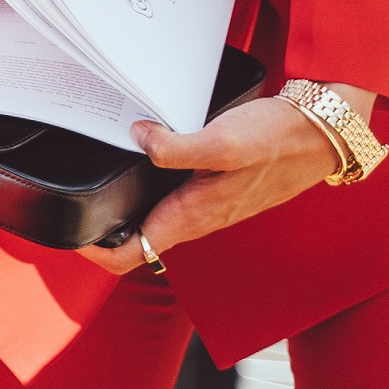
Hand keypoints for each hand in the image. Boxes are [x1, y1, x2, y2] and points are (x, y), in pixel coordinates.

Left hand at [83, 84, 373, 277]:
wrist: (323, 132)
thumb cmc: (278, 141)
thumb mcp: (224, 142)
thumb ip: (177, 148)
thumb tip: (138, 140)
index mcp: (191, 216)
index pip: (132, 256)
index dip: (94, 251)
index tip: (67, 229)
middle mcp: (194, 216)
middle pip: (133, 238)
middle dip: (97, 225)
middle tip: (66, 196)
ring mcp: (203, 202)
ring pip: (149, 216)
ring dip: (120, 204)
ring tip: (91, 172)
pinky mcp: (211, 185)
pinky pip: (167, 194)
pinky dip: (144, 182)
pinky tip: (133, 151)